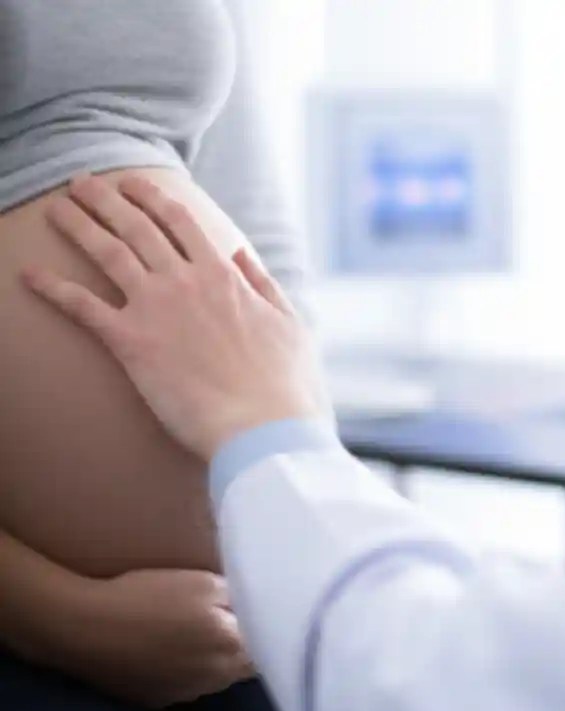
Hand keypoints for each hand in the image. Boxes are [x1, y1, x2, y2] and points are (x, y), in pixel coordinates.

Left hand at [23, 174, 327, 459]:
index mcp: (223, 274)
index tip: (134, 184)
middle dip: (106, 200)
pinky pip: (82, 306)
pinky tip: (28, 275)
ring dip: (78, 225)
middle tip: (83, 184)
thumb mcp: (288, 322)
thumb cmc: (283, 382)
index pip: (181, 220)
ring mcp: (155, 307)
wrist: (262, 425)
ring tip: (56, 209)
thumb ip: (262, 283)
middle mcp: (185, 280)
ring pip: (107, 252)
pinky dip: (52, 287)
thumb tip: (241, 252)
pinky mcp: (131, 342)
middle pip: (137, 226)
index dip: (153, 196)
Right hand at [59, 569, 253, 708]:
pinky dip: (189, 669)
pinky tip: (173, 648)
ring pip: (219, 677)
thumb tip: (261, 603)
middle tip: (233, 618)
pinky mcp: (160, 700)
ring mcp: (187, 693)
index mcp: (233, 647)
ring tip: (200, 632)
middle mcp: (216, 679)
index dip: (270, 626)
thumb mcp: (204, 582)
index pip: (272, 643)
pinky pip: (189, 685)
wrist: (82, 626)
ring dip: (218, 658)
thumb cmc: (146, 597)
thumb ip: (242, 595)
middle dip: (247, 643)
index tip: (264, 610)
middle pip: (248, 664)